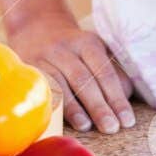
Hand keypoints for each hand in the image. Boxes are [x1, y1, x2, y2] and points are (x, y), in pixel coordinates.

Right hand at [7, 10, 135, 133]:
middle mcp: (65, 49)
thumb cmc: (73, 49)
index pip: (105, 72)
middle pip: (84, 79)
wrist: (35, 28)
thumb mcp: (94, 51)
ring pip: (60, 83)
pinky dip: (51, 103)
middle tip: (111, 128)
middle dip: (98, 106)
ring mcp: (44, 58)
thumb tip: (125, 95)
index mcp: (87, 43)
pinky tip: (58, 119)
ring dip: (74, 107)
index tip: (127, 120)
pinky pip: (41, 87)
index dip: (116, 97)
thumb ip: (112, 72)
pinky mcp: (28, 68)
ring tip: (86, 126)